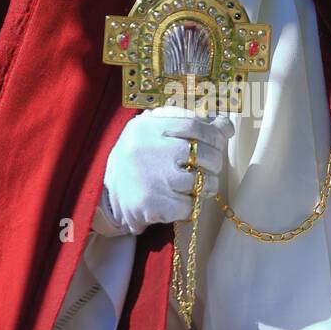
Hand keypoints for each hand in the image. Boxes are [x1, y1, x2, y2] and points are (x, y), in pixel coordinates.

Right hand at [97, 106, 234, 235]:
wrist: (105, 195)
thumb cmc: (138, 161)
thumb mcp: (154, 134)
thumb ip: (188, 125)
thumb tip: (226, 126)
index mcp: (147, 128)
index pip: (193, 124)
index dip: (213, 133)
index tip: (220, 139)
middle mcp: (148, 150)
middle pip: (202, 152)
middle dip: (214, 160)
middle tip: (211, 166)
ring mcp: (151, 178)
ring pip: (201, 181)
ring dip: (208, 185)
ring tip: (199, 185)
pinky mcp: (152, 204)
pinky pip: (190, 205)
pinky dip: (192, 205)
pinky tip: (183, 200)